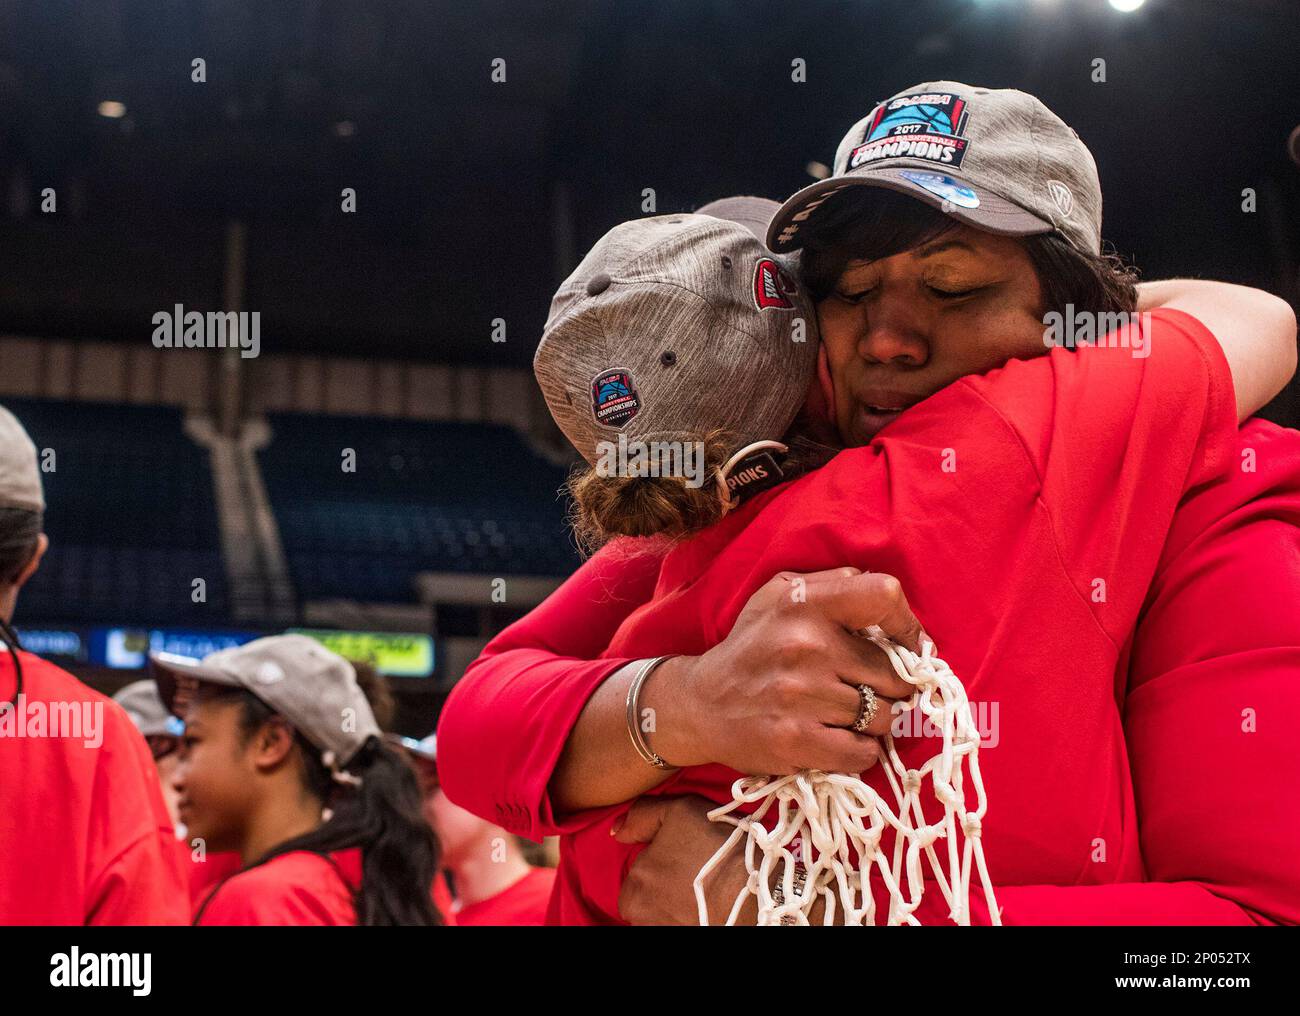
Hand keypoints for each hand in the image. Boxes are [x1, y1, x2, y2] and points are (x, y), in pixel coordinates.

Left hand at [615, 795, 754, 925]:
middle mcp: (641, 913)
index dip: (658, 866)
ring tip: (701, 896)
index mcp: (636, 881)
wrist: (756, 891)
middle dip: (662, 892)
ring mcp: (660, 929)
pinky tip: (705, 910)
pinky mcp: (680, 937)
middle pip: (645, 902)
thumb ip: (641, 816)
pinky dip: (684, 919)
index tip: (680, 860)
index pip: (636, 877)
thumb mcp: (679, 811)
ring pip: (659, 917)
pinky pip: (674, 924)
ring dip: (673, 908)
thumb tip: (616, 831)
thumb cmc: (717, 848)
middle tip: (692, 879)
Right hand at [648, 567, 925, 776]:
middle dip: (889, 686)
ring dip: (873, 721)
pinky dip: (859, 751)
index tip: (907, 647)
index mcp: (804, 603)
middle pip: (894, 673)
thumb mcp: (779, 595)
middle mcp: (805, 645)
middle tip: (865, 689)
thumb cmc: (751, 646)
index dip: (908, 625)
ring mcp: (801, 695)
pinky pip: (863, 752)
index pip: (884, 597)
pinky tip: (838, 739)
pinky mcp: (796, 740)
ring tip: (845, 715)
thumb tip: (887, 596)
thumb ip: (832, 584)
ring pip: (884, 717)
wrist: (700, 704)